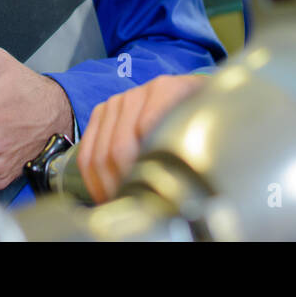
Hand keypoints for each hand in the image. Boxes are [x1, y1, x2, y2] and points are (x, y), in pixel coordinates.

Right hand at [78, 73, 206, 203]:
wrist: (190, 95)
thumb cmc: (200, 117)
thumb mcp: (209, 123)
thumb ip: (201, 142)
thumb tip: (186, 183)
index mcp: (168, 89)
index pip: (145, 133)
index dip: (144, 171)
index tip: (152, 196)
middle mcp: (138, 92)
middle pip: (119, 148)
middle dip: (123, 184)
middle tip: (134, 206)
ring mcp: (117, 101)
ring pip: (99, 153)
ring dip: (106, 186)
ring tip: (121, 204)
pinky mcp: (102, 112)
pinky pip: (86, 150)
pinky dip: (92, 179)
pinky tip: (105, 194)